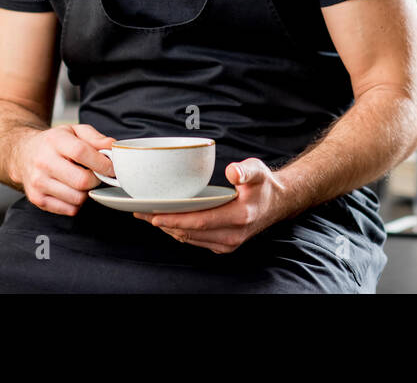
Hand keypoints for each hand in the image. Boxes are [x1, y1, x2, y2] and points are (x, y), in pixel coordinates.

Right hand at [13, 123, 114, 215]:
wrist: (23, 154)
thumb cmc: (53, 143)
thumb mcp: (74, 131)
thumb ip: (95, 138)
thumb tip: (112, 147)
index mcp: (55, 141)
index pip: (81, 152)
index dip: (101, 163)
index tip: (111, 167)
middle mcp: (43, 162)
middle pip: (81, 181)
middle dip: (97, 180)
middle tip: (98, 175)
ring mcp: (38, 182)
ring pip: (77, 198)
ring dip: (87, 192)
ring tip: (82, 181)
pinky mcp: (37, 199)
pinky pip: (69, 209)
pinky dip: (77, 203)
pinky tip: (72, 190)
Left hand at [134, 158, 291, 252]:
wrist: (276, 204)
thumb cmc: (263, 185)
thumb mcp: (258, 171)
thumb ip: (246, 170)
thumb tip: (233, 171)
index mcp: (239, 217)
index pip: (201, 221)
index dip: (176, 219)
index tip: (154, 214)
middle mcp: (232, 235)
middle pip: (190, 232)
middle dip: (163, 223)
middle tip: (139, 212)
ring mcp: (227, 243)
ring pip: (189, 238)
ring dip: (167, 228)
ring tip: (145, 216)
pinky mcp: (223, 245)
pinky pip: (195, 240)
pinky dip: (178, 231)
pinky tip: (164, 222)